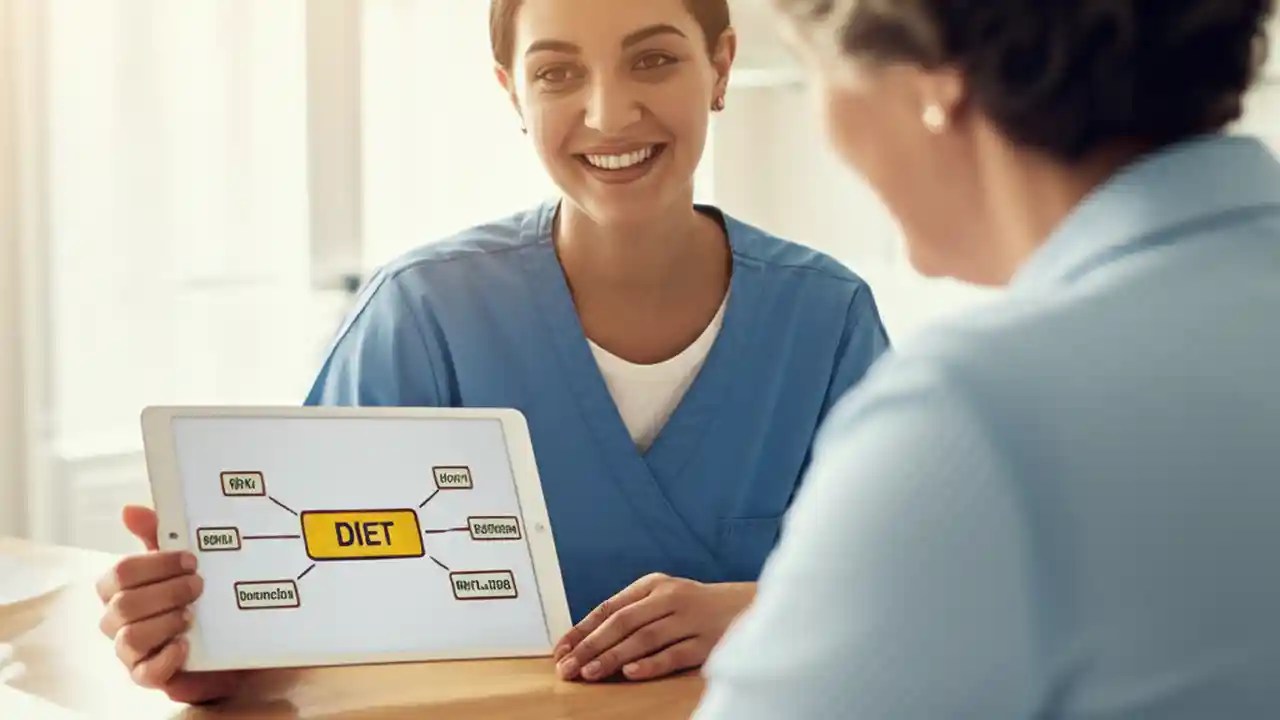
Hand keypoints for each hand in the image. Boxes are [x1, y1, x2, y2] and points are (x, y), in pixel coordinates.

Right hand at [95, 505, 247, 703]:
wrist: (236, 638)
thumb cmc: (202, 595)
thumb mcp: (186, 562)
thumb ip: (160, 536)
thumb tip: (129, 510)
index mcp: (125, 589)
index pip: (118, 574)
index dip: (153, 564)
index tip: (191, 559)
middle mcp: (122, 621)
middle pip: (122, 604)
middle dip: (165, 591)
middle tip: (199, 585)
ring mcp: (134, 651)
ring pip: (129, 639)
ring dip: (165, 622)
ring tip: (193, 615)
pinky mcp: (152, 676)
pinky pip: (145, 674)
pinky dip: (166, 657)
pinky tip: (187, 644)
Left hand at [553, 574, 755, 682]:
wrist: (749, 607)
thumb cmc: (696, 607)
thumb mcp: (664, 598)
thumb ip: (633, 612)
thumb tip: (589, 640)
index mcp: (653, 585)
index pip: (609, 607)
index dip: (582, 629)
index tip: (560, 649)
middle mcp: (669, 599)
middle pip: (622, 623)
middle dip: (590, 646)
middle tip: (567, 668)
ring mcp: (688, 621)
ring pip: (643, 639)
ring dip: (612, 657)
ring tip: (589, 673)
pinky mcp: (706, 643)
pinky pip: (673, 655)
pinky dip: (650, 664)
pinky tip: (630, 673)